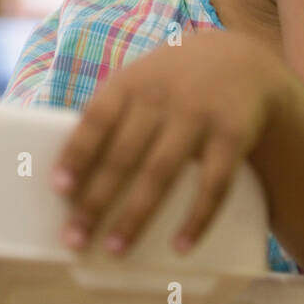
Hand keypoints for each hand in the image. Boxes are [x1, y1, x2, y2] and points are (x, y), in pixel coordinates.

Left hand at [49, 30, 280, 257]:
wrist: (244, 54)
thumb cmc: (176, 78)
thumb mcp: (142, 78)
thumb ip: (115, 114)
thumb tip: (77, 172)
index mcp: (132, 82)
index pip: (97, 118)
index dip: (76, 152)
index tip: (58, 189)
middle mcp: (162, 97)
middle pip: (123, 155)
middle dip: (96, 200)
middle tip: (75, 239)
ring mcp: (198, 116)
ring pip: (161, 173)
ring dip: (135, 216)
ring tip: (114, 249)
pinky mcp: (232, 135)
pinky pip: (214, 184)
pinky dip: (197, 218)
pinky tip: (180, 246)